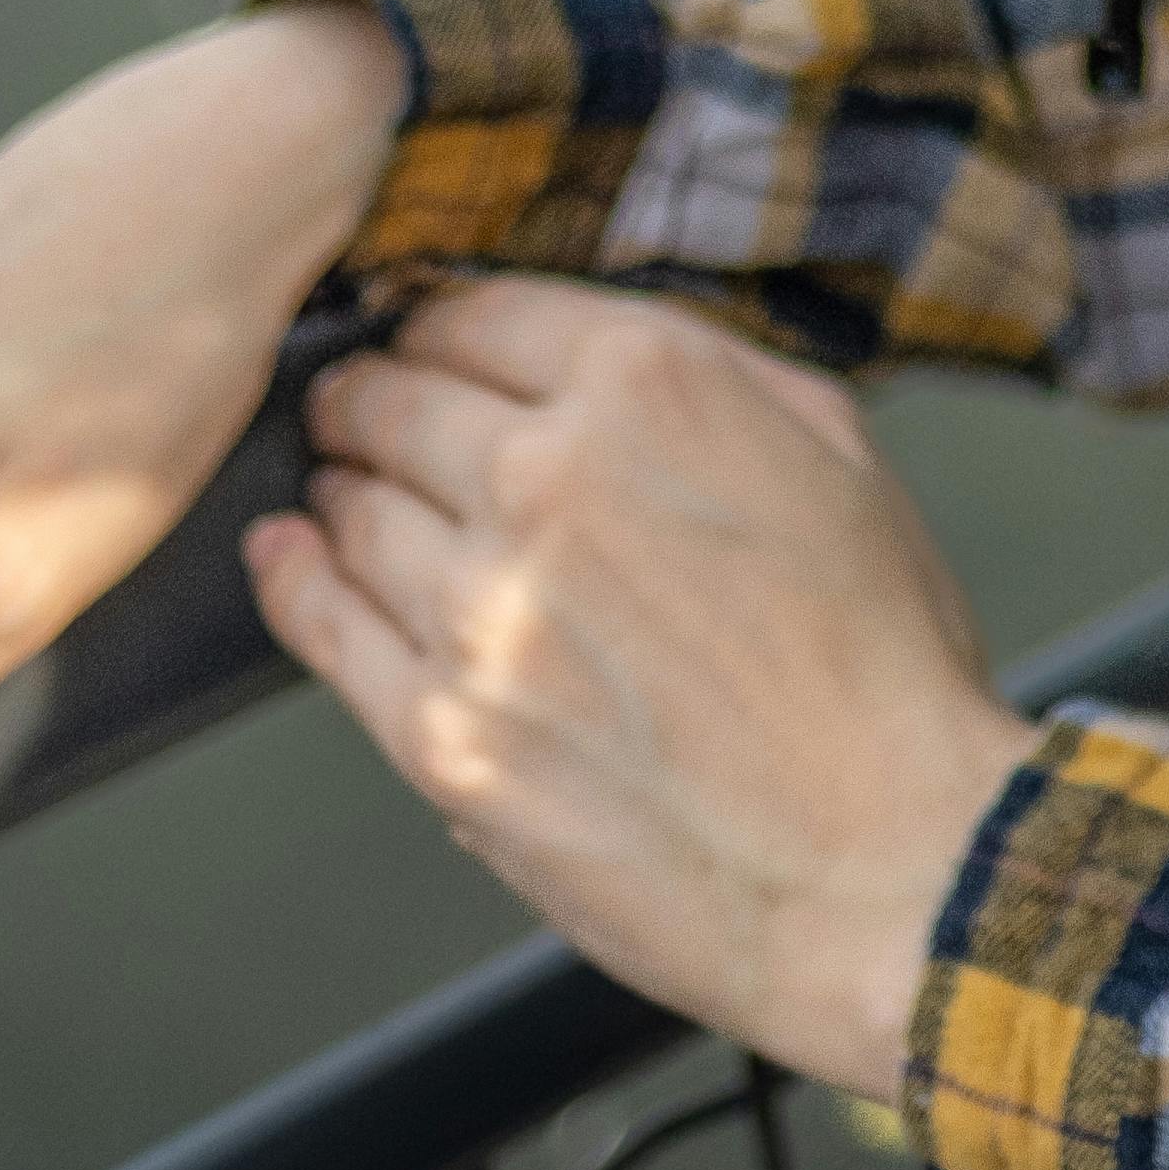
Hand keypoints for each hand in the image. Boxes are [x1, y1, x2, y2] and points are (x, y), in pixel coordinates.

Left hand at [250, 279, 1026, 1105]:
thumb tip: (598, 345)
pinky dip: (292, 576)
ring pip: (351, 506)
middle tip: (360, 406)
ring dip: (342, 487)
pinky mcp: (442, 734)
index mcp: (649, 387)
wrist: (883, 859)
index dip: (439, 323)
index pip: (477, 311)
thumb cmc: (879, 664)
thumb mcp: (833, 448)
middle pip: (392, 399)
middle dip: (371, 397)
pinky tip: (285, 555)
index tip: (426, 337)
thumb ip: (708, 369)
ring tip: (346, 490)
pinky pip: (321, 626)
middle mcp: (546, 477)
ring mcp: (481, 610)